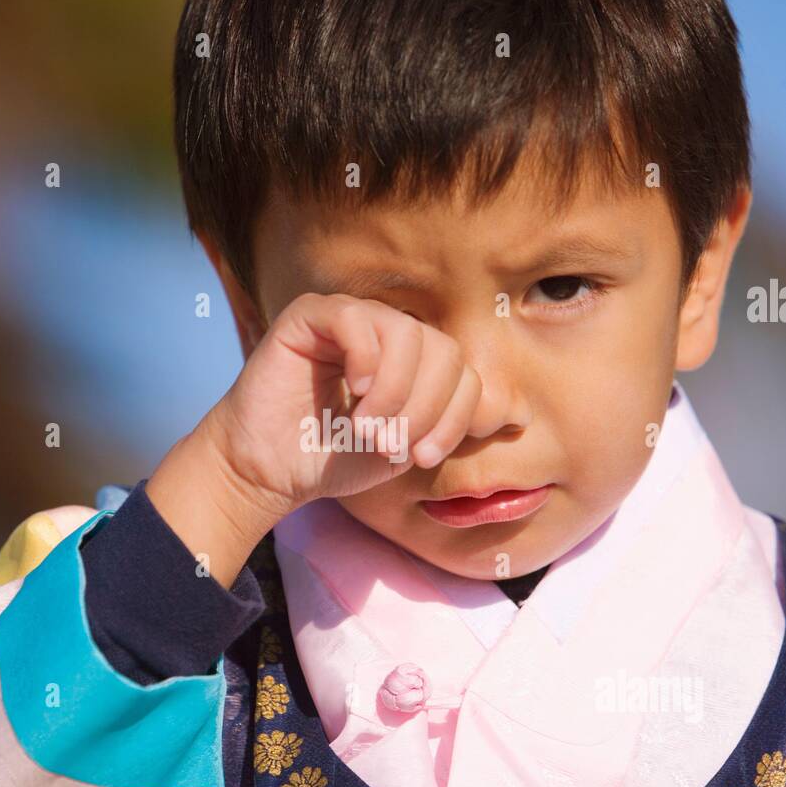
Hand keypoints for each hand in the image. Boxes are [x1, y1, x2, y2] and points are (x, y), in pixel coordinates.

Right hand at [205, 291, 483, 515]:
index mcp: (413, 360)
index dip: (453, 416)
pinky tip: (352, 390)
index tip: (422, 456)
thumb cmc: (334, 458)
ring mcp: (349, 318)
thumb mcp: (405, 444)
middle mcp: (385, 331)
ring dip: (395, 391)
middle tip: (392, 445)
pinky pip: (356, 319)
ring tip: (367, 428)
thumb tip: (515, 416)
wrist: (270, 471)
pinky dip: (365, 358)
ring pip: (406, 333)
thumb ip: (446, 422)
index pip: (461, 371)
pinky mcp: (310, 315)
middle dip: (426, 407)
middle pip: (442, 349)